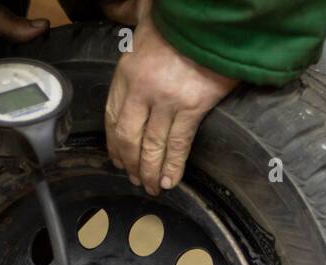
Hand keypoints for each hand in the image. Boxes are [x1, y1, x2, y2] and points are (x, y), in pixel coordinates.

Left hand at [105, 2, 238, 194]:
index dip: (114, 143)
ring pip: (151, 146)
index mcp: (128, 70)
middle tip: (135, 179)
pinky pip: (178, 144)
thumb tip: (118, 16)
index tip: (117, 158)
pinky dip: (173, 166)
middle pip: (128, 136)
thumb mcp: (146, 21)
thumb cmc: (181, 20)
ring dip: (150, 171)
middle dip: (130, 163)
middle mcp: (142, 88)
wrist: (212, 18)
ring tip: (153, 187)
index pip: (112, 116)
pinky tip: (170, 181)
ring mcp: (166, 100)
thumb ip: (132, 29)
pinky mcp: (192, 107)